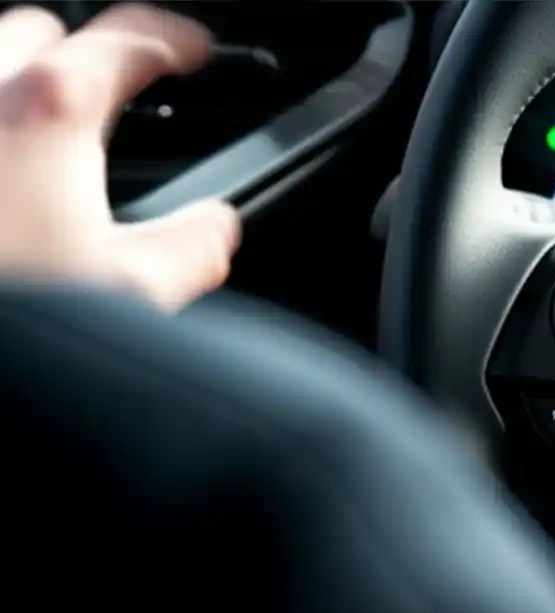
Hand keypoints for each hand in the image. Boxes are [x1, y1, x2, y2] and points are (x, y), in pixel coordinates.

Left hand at [0, 4, 237, 309]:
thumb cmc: (16, 316)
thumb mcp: (131, 292)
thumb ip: (189, 247)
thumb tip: (212, 228)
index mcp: (50, 113)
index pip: (127, 40)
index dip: (174, 43)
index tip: (192, 54)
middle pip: (35, 34)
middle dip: (73, 57)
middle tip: (106, 105)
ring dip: (14, 91)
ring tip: (37, 143)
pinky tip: (5, 193)